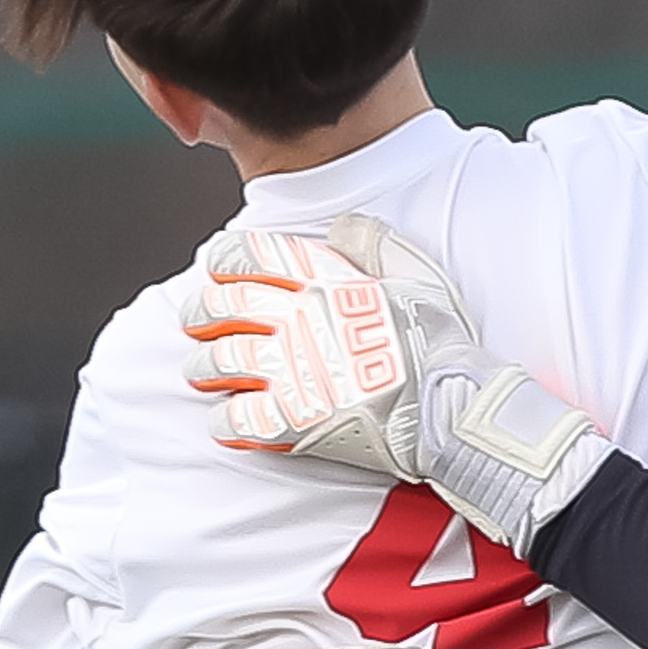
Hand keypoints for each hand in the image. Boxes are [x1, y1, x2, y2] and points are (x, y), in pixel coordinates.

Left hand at [183, 213, 610, 553]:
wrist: (452, 406)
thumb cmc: (440, 342)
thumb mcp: (415, 272)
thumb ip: (373, 243)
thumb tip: (341, 226)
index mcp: (325, 280)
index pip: (254, 256)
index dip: (225, 259)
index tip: (215, 267)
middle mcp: (301, 320)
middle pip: (226, 307)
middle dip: (201, 311)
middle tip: (195, 319)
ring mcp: (295, 371)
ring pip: (224, 361)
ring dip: (204, 365)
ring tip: (199, 369)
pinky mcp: (296, 421)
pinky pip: (241, 420)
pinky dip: (225, 421)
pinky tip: (221, 421)